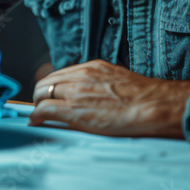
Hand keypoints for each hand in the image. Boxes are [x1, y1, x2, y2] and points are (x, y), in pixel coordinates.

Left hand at [30, 59, 189, 137]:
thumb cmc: (144, 98)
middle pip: (46, 81)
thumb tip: (93, 92)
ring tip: (39, 114)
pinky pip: (46, 109)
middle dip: (40, 94)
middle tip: (40, 106)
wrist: (153, 106)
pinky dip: (37, 115)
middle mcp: (80, 75)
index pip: (60, 73)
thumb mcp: (118, 80)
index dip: (52, 86)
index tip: (50, 95)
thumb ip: (100, 82)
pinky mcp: (74, 109)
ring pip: (42, 92)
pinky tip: (36, 122)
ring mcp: (75, 91)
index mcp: (92, 67)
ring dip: (38, 103)